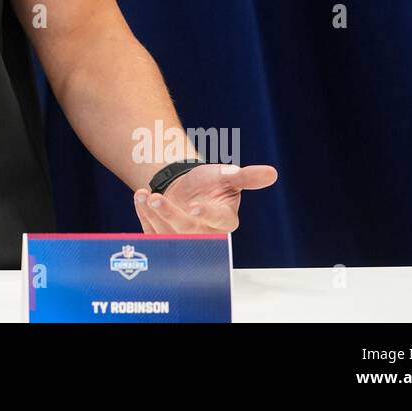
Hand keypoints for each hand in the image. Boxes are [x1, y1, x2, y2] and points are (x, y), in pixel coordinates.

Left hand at [133, 163, 277, 234]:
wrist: (187, 187)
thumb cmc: (210, 183)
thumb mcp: (227, 176)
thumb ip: (247, 177)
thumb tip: (272, 173)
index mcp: (224, 220)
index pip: (219, 221)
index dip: (207, 214)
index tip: (194, 205)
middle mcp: (205, 233)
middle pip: (188, 230)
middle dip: (170, 215)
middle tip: (155, 198)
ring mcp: (183, 238)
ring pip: (167, 234)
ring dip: (152, 215)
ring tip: (143, 194)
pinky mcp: (164, 237)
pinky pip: (152, 234)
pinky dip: (143, 217)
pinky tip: (139, 199)